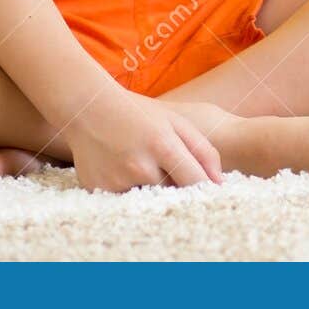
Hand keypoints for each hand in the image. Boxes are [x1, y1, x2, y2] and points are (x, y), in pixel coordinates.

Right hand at [63, 86, 223, 193]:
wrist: (88, 108)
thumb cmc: (138, 113)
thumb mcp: (175, 120)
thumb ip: (202, 149)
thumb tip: (220, 182)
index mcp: (162, 144)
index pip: (194, 182)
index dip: (205, 190)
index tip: (209, 192)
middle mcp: (140, 165)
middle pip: (173, 194)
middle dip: (178, 188)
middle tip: (169, 171)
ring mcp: (117, 180)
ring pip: (150, 200)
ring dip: (153, 190)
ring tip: (143, 164)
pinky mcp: (100, 190)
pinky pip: (126, 200)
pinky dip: (130, 191)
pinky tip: (123, 170)